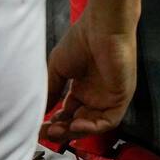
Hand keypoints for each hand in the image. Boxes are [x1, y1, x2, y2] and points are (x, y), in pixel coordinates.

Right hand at [42, 16, 137, 142]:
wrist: (102, 26)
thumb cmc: (81, 41)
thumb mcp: (58, 70)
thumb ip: (51, 92)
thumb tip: (37, 113)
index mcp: (82, 88)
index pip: (68, 114)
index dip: (53, 123)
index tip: (38, 127)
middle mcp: (96, 95)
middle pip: (78, 123)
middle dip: (61, 131)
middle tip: (44, 132)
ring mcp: (109, 97)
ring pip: (92, 125)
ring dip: (74, 132)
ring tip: (56, 131)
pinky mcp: (121, 97)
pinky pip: (109, 121)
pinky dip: (92, 127)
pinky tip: (75, 125)